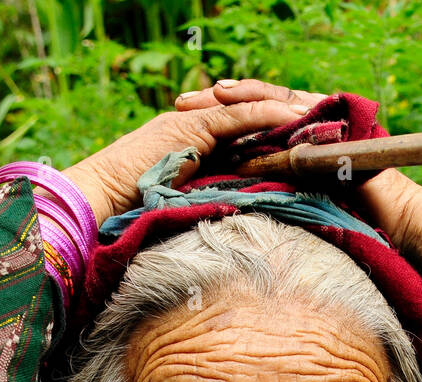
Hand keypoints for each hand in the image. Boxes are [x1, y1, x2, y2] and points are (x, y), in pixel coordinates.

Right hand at [59, 94, 310, 224]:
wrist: (97, 202)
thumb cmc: (131, 217)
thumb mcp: (185, 211)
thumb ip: (212, 207)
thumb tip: (247, 230)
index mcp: (197, 147)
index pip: (245, 135)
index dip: (278, 136)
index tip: (310, 147)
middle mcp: (196, 129)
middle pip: (252, 117)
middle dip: (288, 121)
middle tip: (325, 127)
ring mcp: (192, 124)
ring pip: (249, 112)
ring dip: (286, 115)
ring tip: (319, 120)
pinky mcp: (190, 127)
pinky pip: (236, 117)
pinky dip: (266, 116)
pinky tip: (294, 120)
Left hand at [176, 79, 421, 286]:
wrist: (400, 227)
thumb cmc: (358, 231)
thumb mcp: (300, 214)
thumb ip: (276, 201)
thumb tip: (237, 207)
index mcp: (299, 153)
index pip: (254, 131)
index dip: (221, 125)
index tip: (186, 124)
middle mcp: (310, 135)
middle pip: (258, 111)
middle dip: (221, 103)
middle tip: (184, 100)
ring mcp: (325, 126)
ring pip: (274, 103)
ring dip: (241, 96)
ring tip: (209, 93)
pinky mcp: (336, 126)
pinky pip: (295, 111)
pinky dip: (267, 106)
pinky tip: (239, 103)